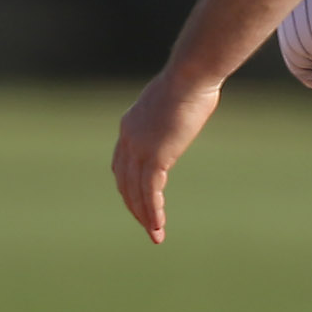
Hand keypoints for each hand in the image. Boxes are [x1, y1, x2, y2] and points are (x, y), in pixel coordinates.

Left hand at [112, 69, 222, 244]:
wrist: (189, 76)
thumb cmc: (190, 82)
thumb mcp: (173, 101)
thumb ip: (169, 115)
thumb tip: (180, 112)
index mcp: (129, 126)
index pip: (121, 163)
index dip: (128, 184)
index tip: (137, 199)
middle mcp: (128, 139)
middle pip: (124, 181)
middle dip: (134, 205)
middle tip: (146, 223)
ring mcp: (139, 149)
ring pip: (136, 192)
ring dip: (145, 216)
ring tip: (155, 234)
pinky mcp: (154, 157)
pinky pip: (150, 193)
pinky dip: (153, 213)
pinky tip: (158, 228)